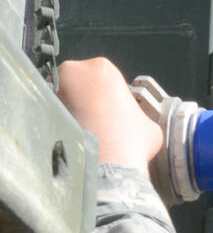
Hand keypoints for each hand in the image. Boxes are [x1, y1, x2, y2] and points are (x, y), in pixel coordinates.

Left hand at [57, 57, 163, 173]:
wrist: (108, 165)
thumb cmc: (130, 142)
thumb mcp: (149, 127)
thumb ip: (138, 117)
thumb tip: (135, 124)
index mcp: (103, 68)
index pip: (104, 78)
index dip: (109, 97)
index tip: (110, 112)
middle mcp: (75, 71)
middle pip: (79, 82)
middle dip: (85, 100)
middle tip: (96, 122)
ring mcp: (55, 88)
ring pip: (63, 97)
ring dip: (72, 111)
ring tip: (85, 133)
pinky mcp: (43, 109)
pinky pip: (52, 113)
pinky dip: (61, 124)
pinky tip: (74, 139)